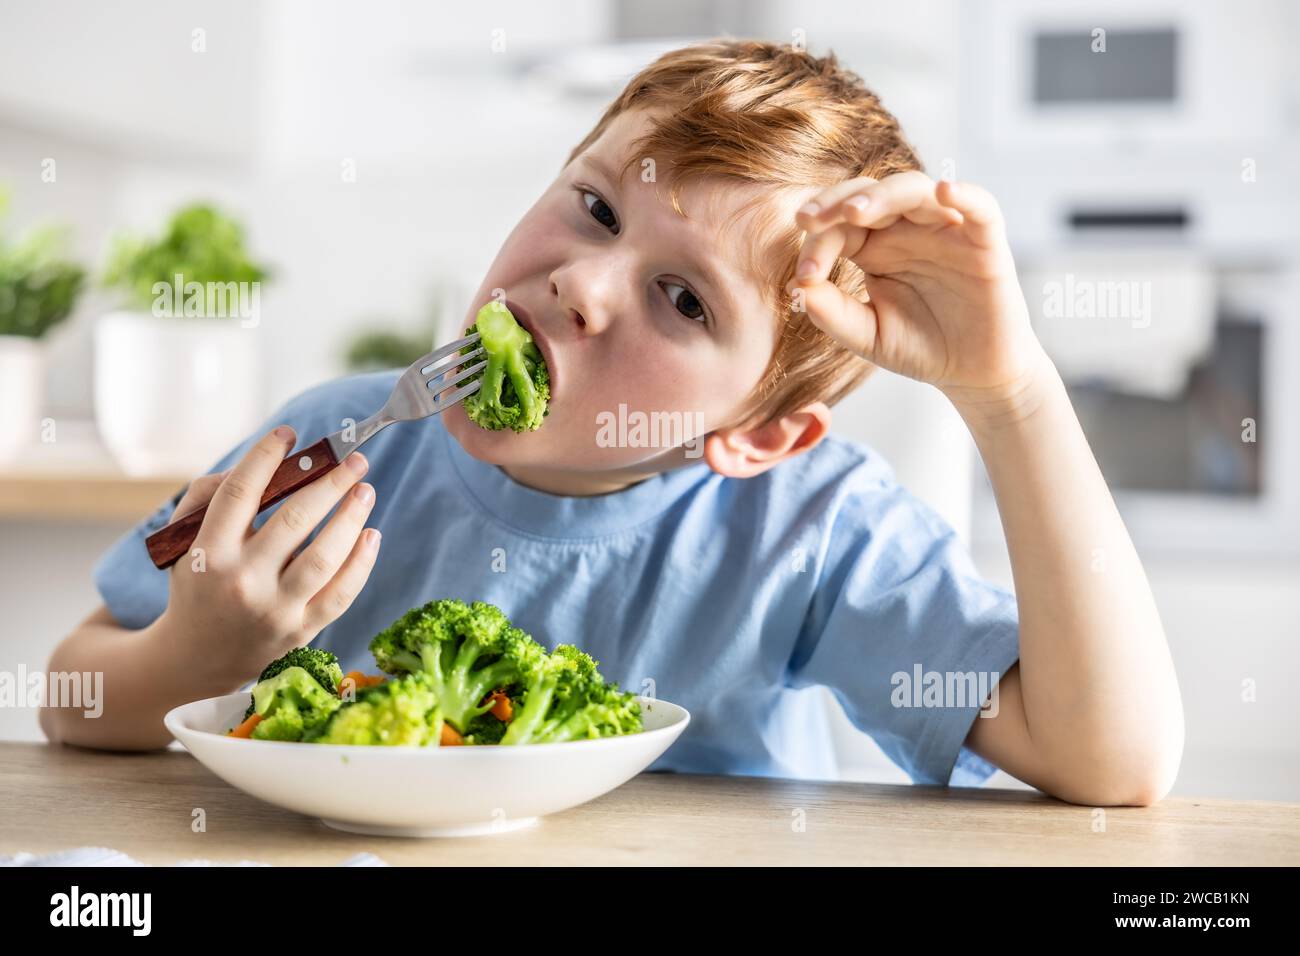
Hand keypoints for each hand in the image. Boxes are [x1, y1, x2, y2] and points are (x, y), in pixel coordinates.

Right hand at [155, 425, 380, 686]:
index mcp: (209, 554)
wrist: (194, 659)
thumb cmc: (197, 586)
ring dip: (351, 517)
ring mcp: (274, 610)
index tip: (289, 434)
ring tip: (365, 490)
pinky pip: (340, 594)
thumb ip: (207, 497)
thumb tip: (260, 464)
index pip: (240, 493)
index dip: (265, 457)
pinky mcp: (300, 632)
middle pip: (295, 520)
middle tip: (355, 459)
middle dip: (330, 482)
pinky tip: (372, 535)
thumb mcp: (181, 543)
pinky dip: (361, 563)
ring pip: (324, 557)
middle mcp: (242, 583)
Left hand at [787, 170, 1054, 422]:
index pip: (839, 227)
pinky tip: (944, 191)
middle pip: (868, 193)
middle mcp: (906, 229)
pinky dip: (964, 194)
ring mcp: (945, 229)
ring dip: (883, 195)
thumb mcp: (868, 335)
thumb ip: (834, 313)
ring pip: (914, 189)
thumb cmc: (919, 348)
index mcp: (873, 247)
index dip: (818, 243)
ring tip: (853, 211)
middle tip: (808, 219)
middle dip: (836, 201)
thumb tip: (799, 288)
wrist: (971, 372)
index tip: (806, 274)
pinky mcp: (985, 240)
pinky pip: (979, 206)